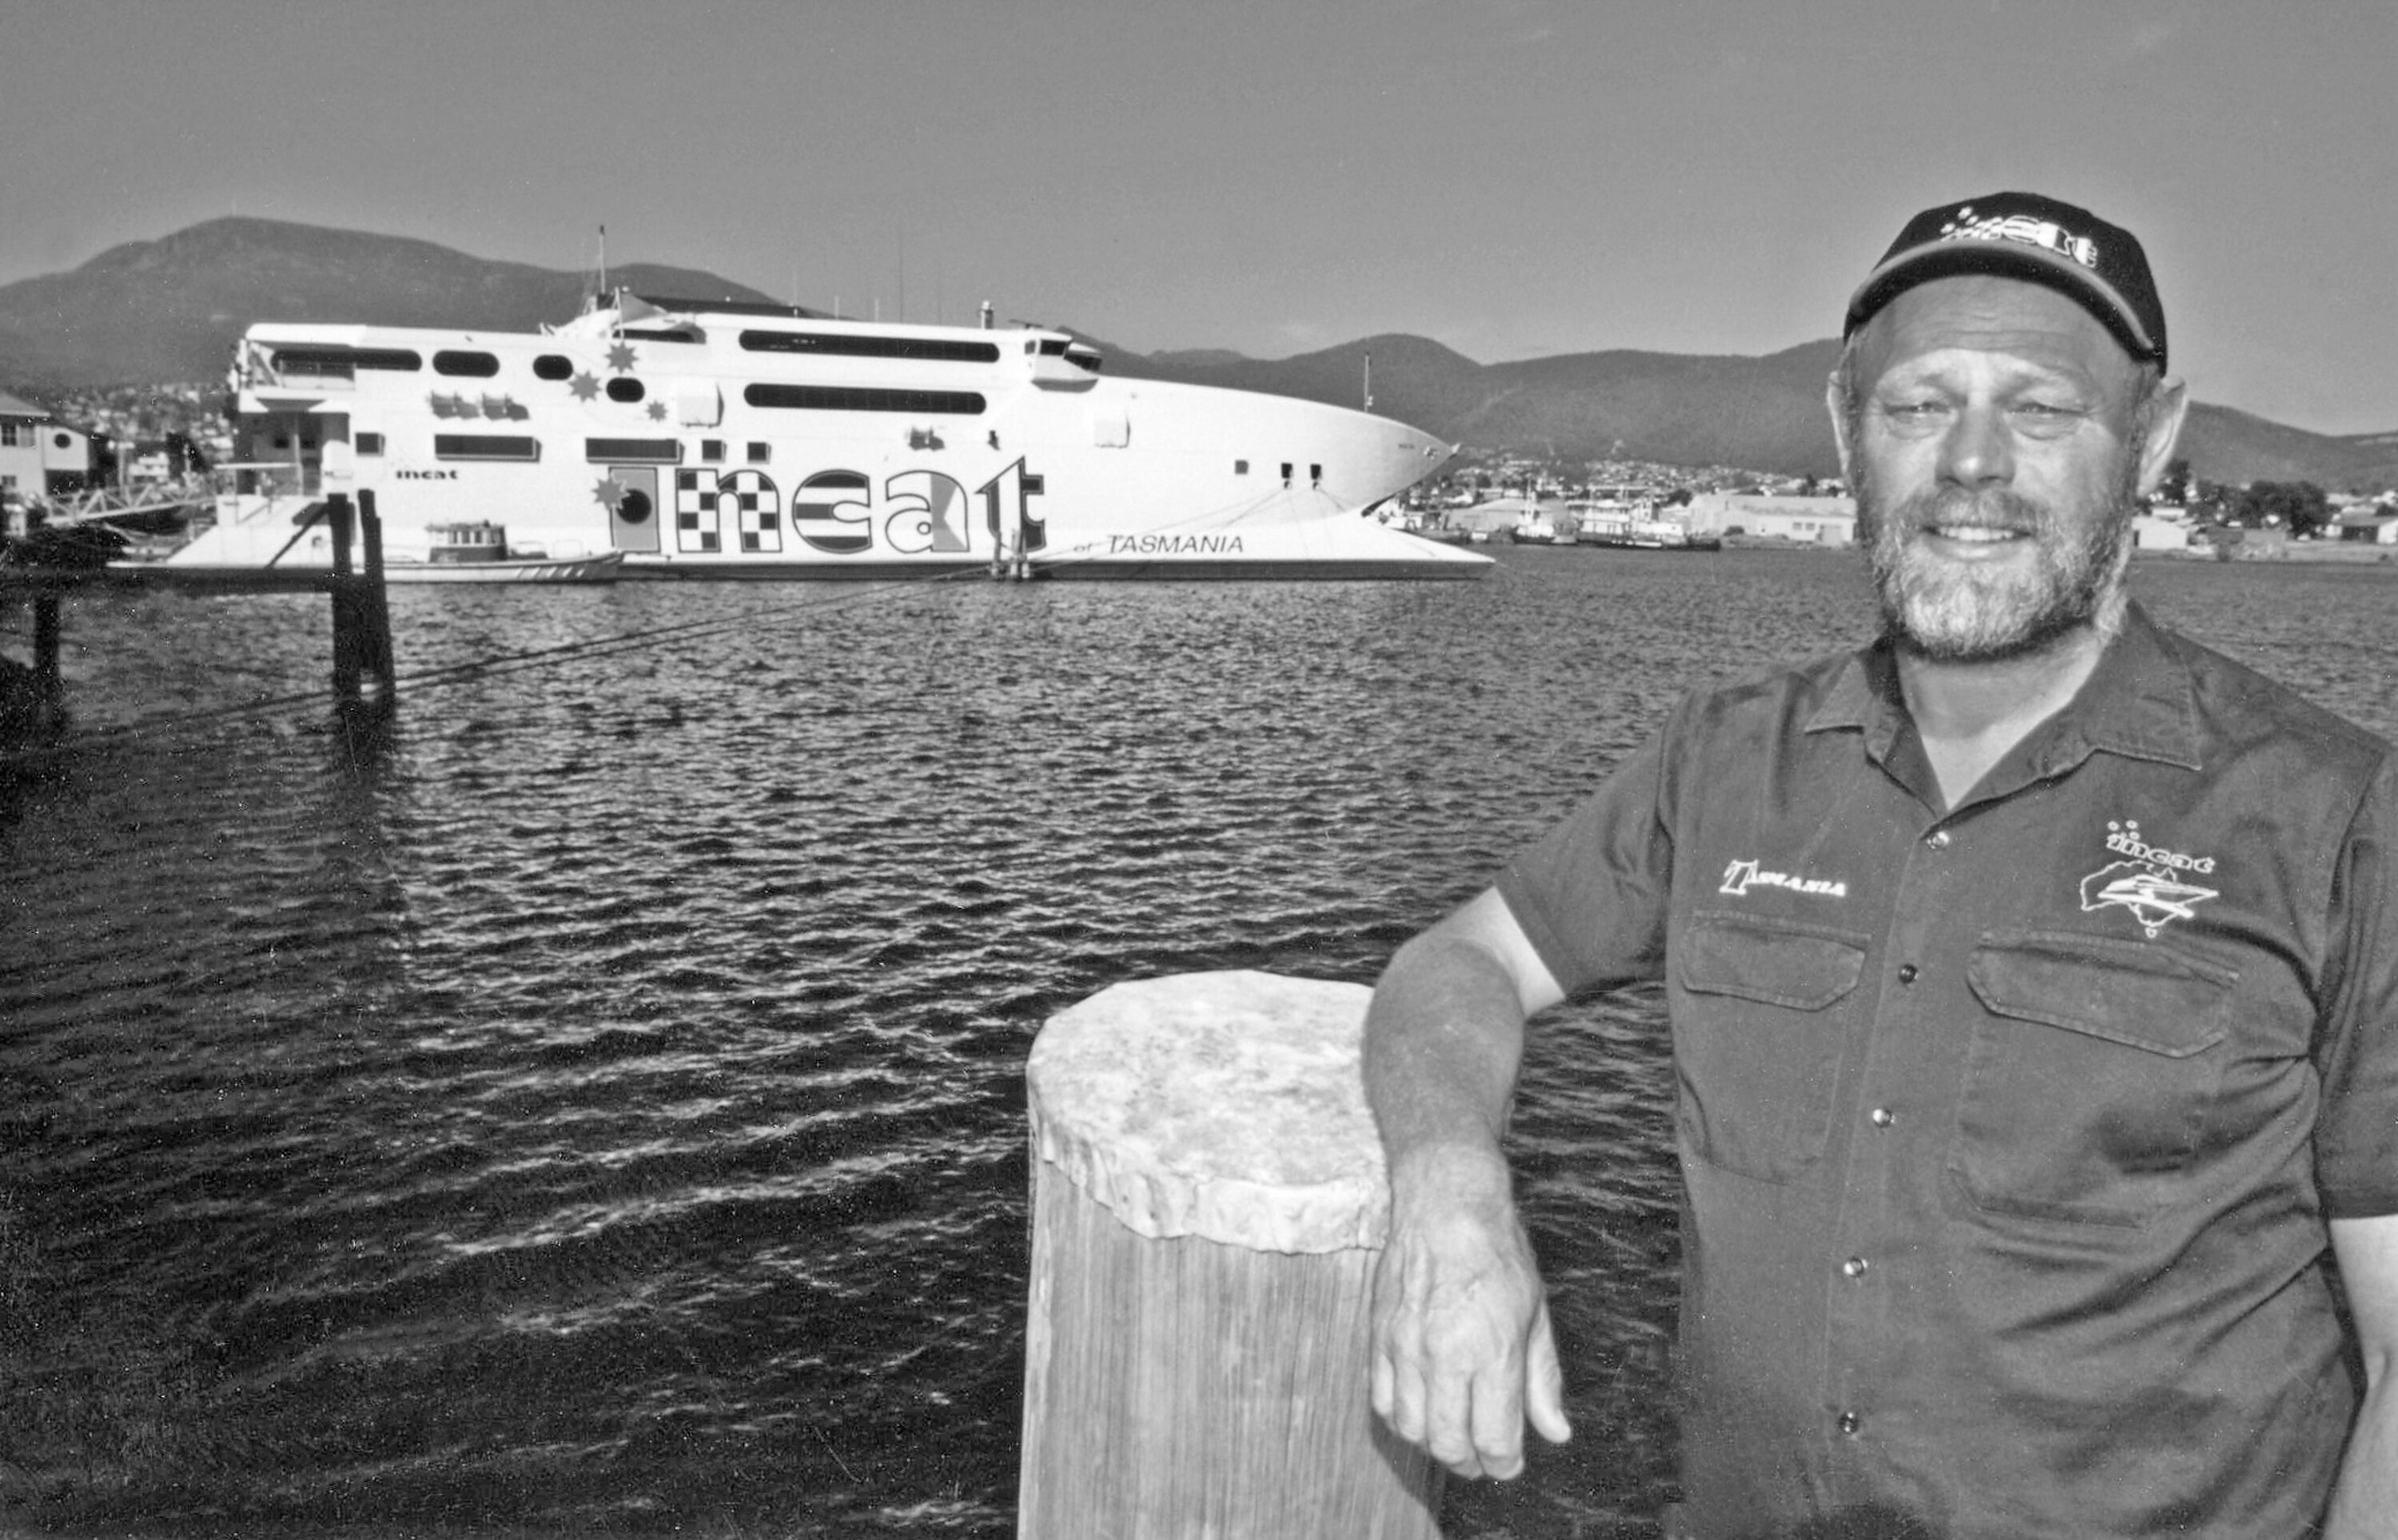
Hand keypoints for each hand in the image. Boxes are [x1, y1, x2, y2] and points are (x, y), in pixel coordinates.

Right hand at [1368, 1153, 1570, 1478]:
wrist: (1444, 1205)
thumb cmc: (1497, 1254)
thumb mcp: (1536, 1315)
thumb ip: (1542, 1380)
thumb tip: (1555, 1432)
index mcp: (1492, 1351)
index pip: (1495, 1438)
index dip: (1505, 1464)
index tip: (1511, 1463)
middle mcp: (1445, 1355)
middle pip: (1449, 1443)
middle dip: (1471, 1464)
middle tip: (1483, 1460)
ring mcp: (1406, 1347)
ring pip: (1411, 1429)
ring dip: (1435, 1444)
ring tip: (1453, 1436)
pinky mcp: (1378, 1336)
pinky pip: (1380, 1400)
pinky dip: (1401, 1419)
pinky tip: (1420, 1412)